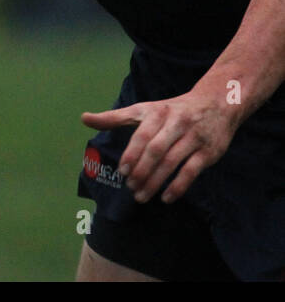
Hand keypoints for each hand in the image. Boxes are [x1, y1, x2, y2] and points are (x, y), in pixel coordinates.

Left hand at [81, 86, 240, 203]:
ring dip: (156, 182)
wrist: (216, 102)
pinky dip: (178, 186)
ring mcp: (193, 137)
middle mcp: (176, 123)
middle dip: (142, 171)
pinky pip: (191, 171)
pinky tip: (166, 198)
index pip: (142, 135)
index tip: (122, 171)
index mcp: (156, 112)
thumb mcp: (144, 109)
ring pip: (172, 162)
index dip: (131, 154)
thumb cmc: (172, 110)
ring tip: (142, 196)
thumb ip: (114, 117)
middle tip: (130, 187)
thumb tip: (84, 118)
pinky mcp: (209, 152)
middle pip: (156, 150)